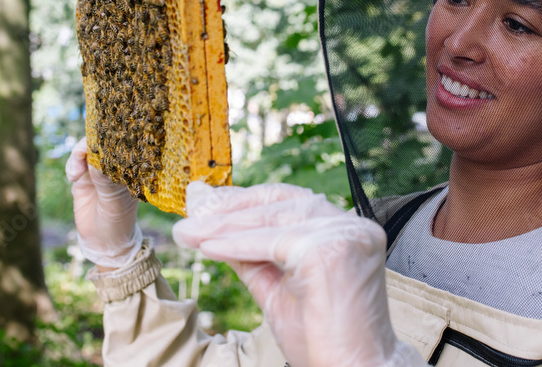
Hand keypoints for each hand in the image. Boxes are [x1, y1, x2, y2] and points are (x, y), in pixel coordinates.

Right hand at [66, 137, 141, 268]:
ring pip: (86, 150)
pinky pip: (74, 163)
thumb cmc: (118, 220)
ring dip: (79, 154)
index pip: (125, 142)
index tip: (105, 128)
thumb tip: (96, 155)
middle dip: (93, 140)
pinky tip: (73, 177)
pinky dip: (72, 165)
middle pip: (104, 141)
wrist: (102, 241)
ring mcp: (98, 170)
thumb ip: (106, 178)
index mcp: (132, 166)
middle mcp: (116, 164)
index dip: (115, 133)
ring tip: (77, 170)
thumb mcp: (115, 199)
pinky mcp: (82, 177)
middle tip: (84, 148)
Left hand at [173, 182, 420, 366]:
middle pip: (281, 202)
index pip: (289, 201)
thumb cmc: (321, 340)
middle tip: (189, 212)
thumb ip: (252, 258)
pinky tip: (208, 247)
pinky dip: (236, 244)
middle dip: (230, 207)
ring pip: (274, 218)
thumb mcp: (277, 290)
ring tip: (189, 232)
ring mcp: (345, 235)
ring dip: (225, 224)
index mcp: (344, 230)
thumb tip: (212, 231)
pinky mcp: (331, 250)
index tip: (205, 202)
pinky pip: (272, 242)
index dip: (245, 200)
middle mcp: (351, 226)